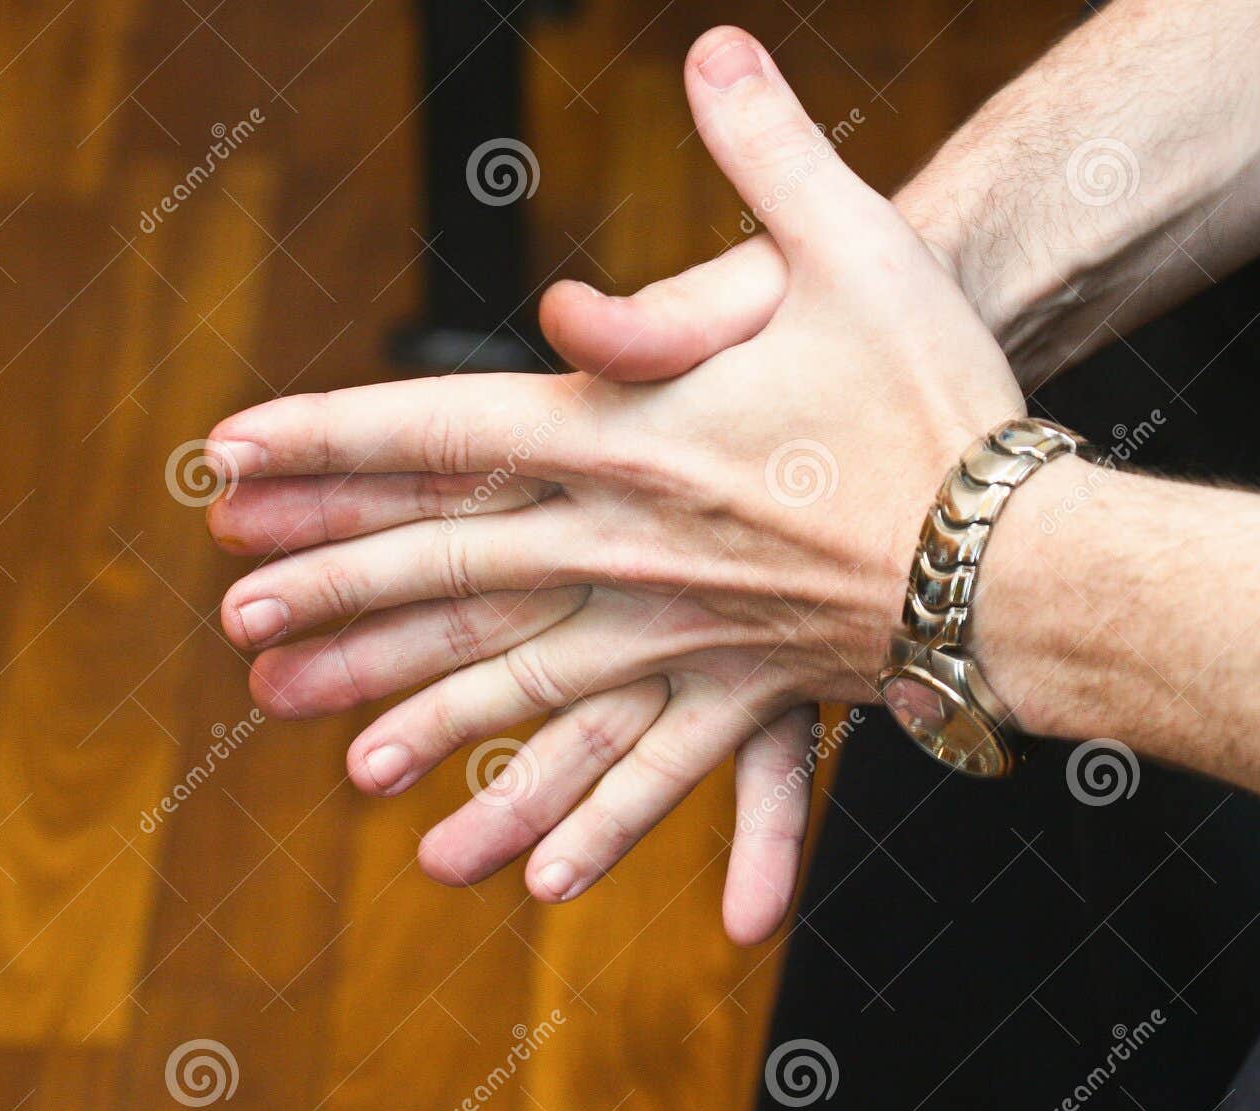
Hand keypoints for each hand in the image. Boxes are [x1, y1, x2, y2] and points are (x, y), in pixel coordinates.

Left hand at [208, 26, 1022, 941]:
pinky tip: (540, 878)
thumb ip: (766, 151)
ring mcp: (682, 633)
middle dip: (338, 593)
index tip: (234, 460)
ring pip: (526, 688)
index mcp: (629, 438)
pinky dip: (592, 818)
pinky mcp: (743, 693)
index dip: (327, 443)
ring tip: (344, 766)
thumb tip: (712, 52)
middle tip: (242, 624)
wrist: (1025, 548)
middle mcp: (630, 548)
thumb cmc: (937, 394)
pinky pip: (651, 768)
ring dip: (428, 721)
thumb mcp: (853, 245)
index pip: (438, 432)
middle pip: (452, 571)